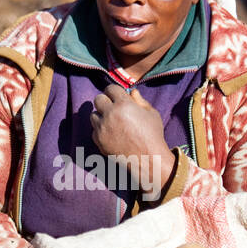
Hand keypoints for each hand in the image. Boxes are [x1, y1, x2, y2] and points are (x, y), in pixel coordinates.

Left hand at [89, 84, 175, 199]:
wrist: (148, 159)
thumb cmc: (153, 135)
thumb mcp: (152, 113)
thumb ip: (140, 101)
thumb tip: (132, 92)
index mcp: (124, 104)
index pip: (110, 89)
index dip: (114, 92)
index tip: (116, 95)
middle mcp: (110, 114)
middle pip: (98, 99)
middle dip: (105, 101)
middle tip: (112, 107)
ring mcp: (102, 128)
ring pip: (93, 115)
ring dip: (101, 116)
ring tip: (112, 122)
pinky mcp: (98, 140)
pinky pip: (94, 130)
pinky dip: (100, 130)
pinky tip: (111, 133)